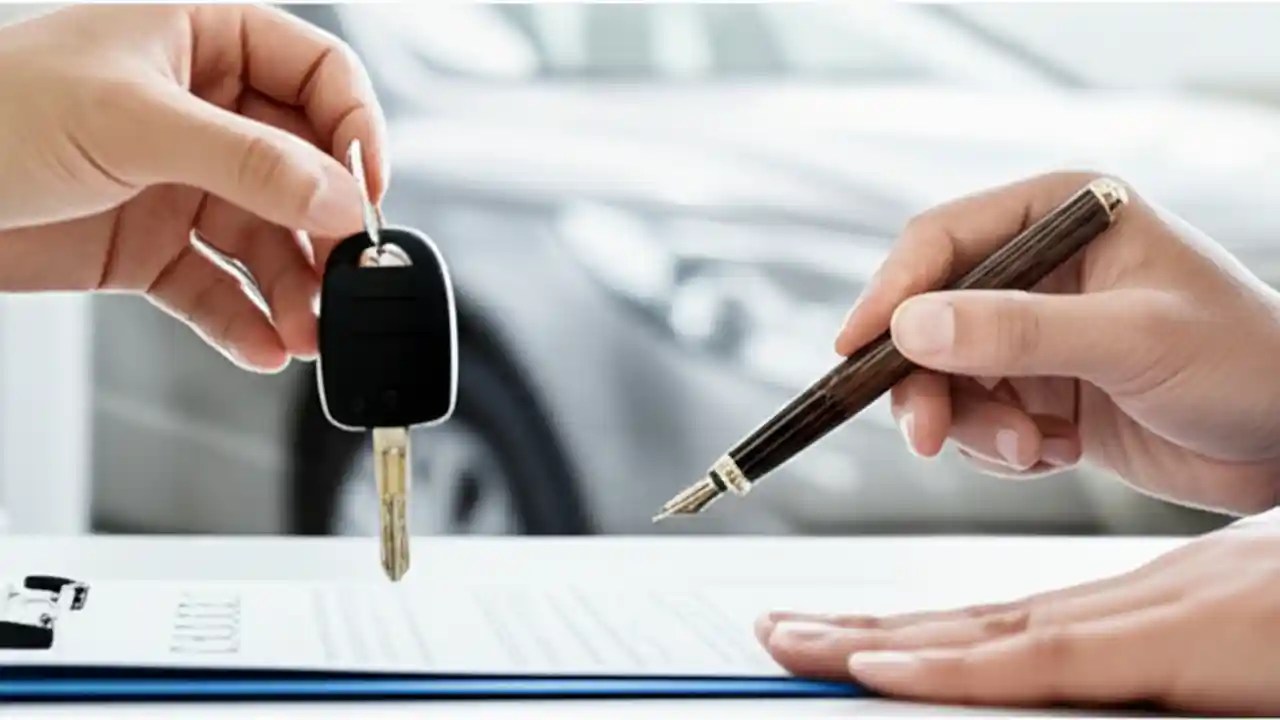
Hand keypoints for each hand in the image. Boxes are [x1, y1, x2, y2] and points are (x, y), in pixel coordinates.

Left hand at [0, 4, 386, 370]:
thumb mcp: (133, 122)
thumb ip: (249, 161)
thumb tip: (344, 197)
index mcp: (203, 42)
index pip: (318, 76)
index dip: (357, 130)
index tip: (370, 190)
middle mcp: (202, 113)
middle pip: (304, 171)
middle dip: (328, 231)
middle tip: (348, 279)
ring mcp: (180, 182)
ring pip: (268, 239)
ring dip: (294, 291)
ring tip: (306, 331)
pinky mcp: (152, 247)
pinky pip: (219, 288)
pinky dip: (244, 322)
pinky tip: (262, 345)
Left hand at [756, 523, 1279, 713]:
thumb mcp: (1226, 631)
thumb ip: (1154, 647)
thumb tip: (1102, 663)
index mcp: (1123, 610)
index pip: (989, 621)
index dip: (904, 631)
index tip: (834, 637)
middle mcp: (1110, 611)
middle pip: (962, 626)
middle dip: (859, 633)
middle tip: (774, 633)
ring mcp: (1135, 626)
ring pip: (977, 637)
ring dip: (875, 644)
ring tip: (789, 645)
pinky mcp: (1171, 646)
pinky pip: (1041, 660)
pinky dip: (954, 665)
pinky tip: (882, 668)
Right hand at [837, 171, 1279, 514]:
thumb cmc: (1243, 362)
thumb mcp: (1130, 339)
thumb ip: (1018, 331)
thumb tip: (910, 327)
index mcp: (1060, 216)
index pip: (942, 241)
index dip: (890, 292)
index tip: (855, 348)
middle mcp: (1036, 270)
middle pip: (927, 317)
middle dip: (925, 381)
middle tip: (925, 435)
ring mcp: (1033, 334)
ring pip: (943, 378)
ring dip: (971, 424)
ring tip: (1031, 447)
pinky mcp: (1038, 391)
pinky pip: (974, 420)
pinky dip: (998, 447)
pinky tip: (1051, 451)